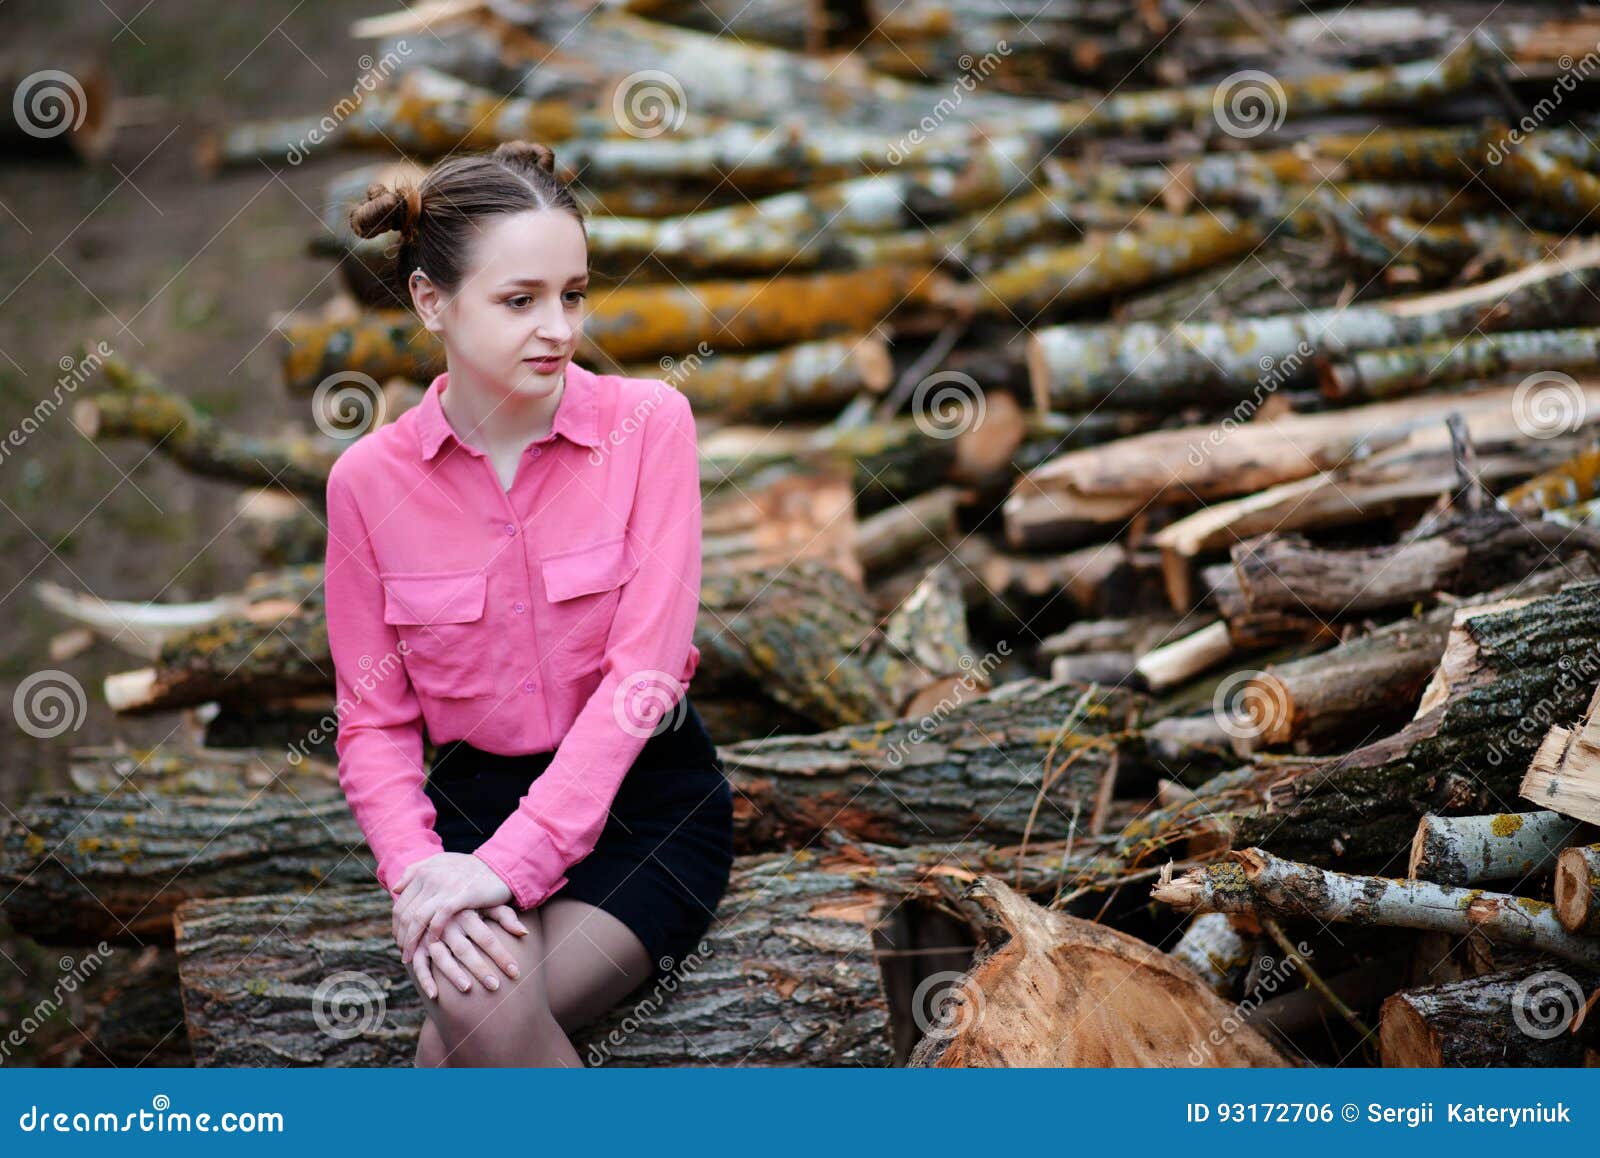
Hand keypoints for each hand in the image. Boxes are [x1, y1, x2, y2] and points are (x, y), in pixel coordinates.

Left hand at [392, 851, 513, 964]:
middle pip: (405, 913)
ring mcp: (444, 887)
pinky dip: (431, 933)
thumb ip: (416, 871)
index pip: (401, 904)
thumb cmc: (471, 868)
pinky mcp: (459, 896)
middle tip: (403, 952)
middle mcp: (430, 877)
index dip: (397, 925)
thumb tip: (395, 888)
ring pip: (416, 918)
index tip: (400, 940)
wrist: (500, 866)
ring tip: (410, 955)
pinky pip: (438, 919)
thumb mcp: (441, 862)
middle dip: (401, 936)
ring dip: (411, 940)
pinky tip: (432, 944)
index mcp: (423, 871)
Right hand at [407, 905, 528, 1000]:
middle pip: (464, 949)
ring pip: (441, 957)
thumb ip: (506, 916)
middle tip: (495, 986)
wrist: (434, 884)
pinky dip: (424, 978)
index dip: (501, 955)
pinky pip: (419, 962)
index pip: (487, 938)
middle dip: (479, 969)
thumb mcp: (486, 901)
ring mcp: (431, 934)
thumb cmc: (468, 898)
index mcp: (466, 913)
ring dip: (453, 974)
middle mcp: (448, 924)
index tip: (516, 972)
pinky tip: (434, 995)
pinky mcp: (418, 943)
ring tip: (468, 989)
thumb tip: (525, 932)